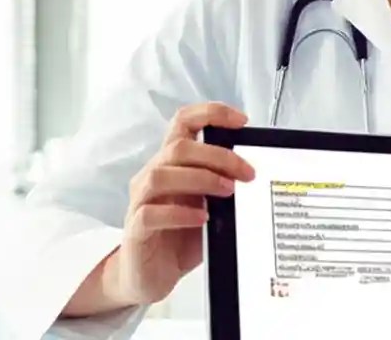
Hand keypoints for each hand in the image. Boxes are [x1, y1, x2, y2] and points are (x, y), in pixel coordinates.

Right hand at [104, 102, 254, 306]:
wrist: (149, 276)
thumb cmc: (181, 237)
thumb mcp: (210, 207)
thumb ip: (224, 187)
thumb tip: (255, 174)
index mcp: (171, 163)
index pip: (184, 122)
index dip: (211, 114)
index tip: (242, 121)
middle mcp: (152, 175)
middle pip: (178, 147)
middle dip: (219, 156)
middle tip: (247, 173)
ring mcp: (140, 201)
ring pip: (160, 175)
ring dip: (200, 179)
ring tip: (227, 192)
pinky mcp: (135, 229)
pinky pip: (150, 214)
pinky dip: (179, 213)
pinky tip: (201, 219)